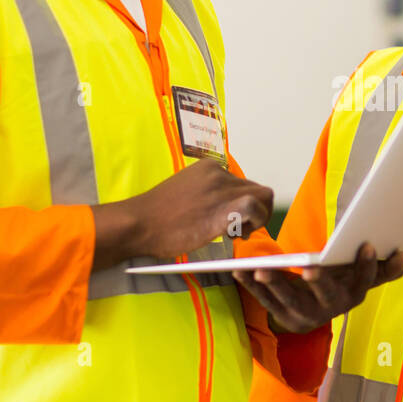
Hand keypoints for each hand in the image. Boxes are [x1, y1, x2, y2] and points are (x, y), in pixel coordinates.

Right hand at [90, 160, 273, 269]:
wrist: (139, 224)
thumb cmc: (157, 216)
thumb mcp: (186, 193)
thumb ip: (207, 195)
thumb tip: (227, 208)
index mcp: (209, 167)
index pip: (242, 182)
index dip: (241, 203)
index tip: (229, 219)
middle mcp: (219, 173)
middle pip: (257, 188)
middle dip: (254, 210)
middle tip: (238, 229)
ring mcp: (222, 189)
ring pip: (263, 197)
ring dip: (258, 217)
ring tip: (237, 233)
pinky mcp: (224, 207)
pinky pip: (256, 208)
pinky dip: (255, 221)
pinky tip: (236, 234)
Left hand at [234, 243, 402, 333]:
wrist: (313, 311)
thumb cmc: (339, 283)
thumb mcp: (361, 277)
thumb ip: (383, 269)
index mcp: (352, 296)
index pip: (363, 283)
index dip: (367, 267)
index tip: (367, 245)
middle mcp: (330, 310)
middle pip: (326, 297)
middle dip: (319, 282)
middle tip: (310, 268)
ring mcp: (304, 316)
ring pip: (289, 301)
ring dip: (275, 285)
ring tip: (261, 269)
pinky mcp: (281, 316)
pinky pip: (265, 302)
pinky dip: (251, 286)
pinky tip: (239, 270)